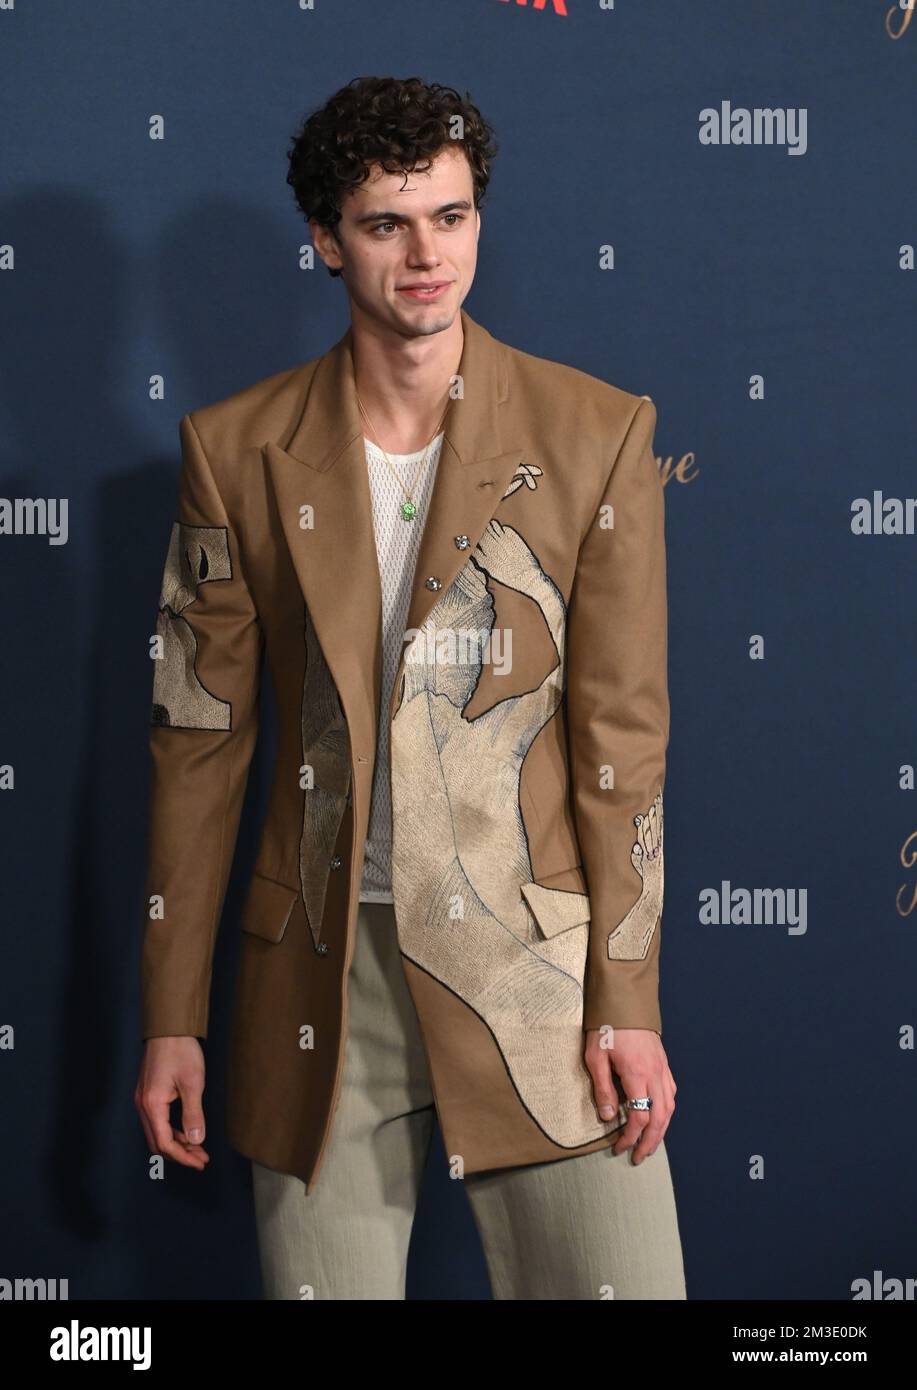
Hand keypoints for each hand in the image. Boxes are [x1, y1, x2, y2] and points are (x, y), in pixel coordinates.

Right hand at [134, 1036, 209, 1171]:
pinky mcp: (148, 1093)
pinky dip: (172, 1130)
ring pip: (157, 1132)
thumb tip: (196, 1140)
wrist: (168, 1027)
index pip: (164, 1143)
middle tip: (201, 1159)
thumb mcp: (193, 1083)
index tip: (200, 1162)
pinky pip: (157, 1121)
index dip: (183, 1157)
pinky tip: (187, 1131)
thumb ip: (194, 1114)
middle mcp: (142, 1105)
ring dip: (177, 1143)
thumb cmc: (181, 1051)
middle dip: (179, 1154)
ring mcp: (143, 1099)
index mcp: (151, 1104)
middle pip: (157, 1142)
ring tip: (198, 1148)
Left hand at [584, 1027, 675, 1163]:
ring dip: (661, 1130)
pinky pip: (671, 1093)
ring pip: (669, 1108)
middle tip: (638, 1157)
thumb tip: (609, 1117)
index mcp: (637, 1074)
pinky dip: (667, 1111)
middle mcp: (655, 1074)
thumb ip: (602, 1088)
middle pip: (659, 1118)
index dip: (630, 1137)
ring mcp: (663, 1068)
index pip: (640, 1117)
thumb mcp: (595, 1057)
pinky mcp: (664, 1063)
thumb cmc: (607, 1026)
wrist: (625, 1000)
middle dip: (649, 1142)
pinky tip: (659, 1117)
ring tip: (650, 1145)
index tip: (619, 1147)